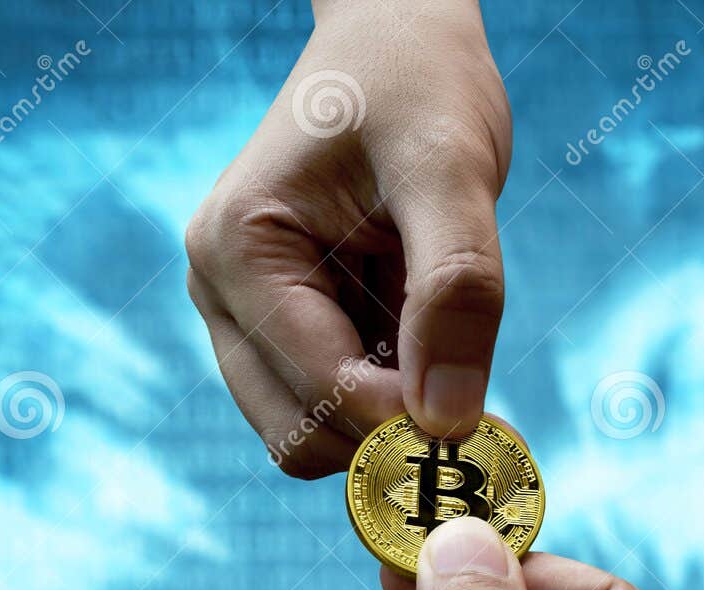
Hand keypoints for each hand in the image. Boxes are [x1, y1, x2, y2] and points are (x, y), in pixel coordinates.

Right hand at [185, 0, 510, 476]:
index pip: (321, 389)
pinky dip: (386, 397)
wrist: (398, 35)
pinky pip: (331, 402)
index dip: (406, 421)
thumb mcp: (452, 169)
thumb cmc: (419, 83)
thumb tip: (449, 423)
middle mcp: (218, 290)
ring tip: (448, 349)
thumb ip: (456, 290)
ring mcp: (242, 311)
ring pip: (312, 432)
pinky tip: (428, 343)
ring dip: (386, 417)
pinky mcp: (279, 323)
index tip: (485, 427)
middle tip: (477, 407)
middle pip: (299, 435)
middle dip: (387, 436)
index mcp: (237, 250)